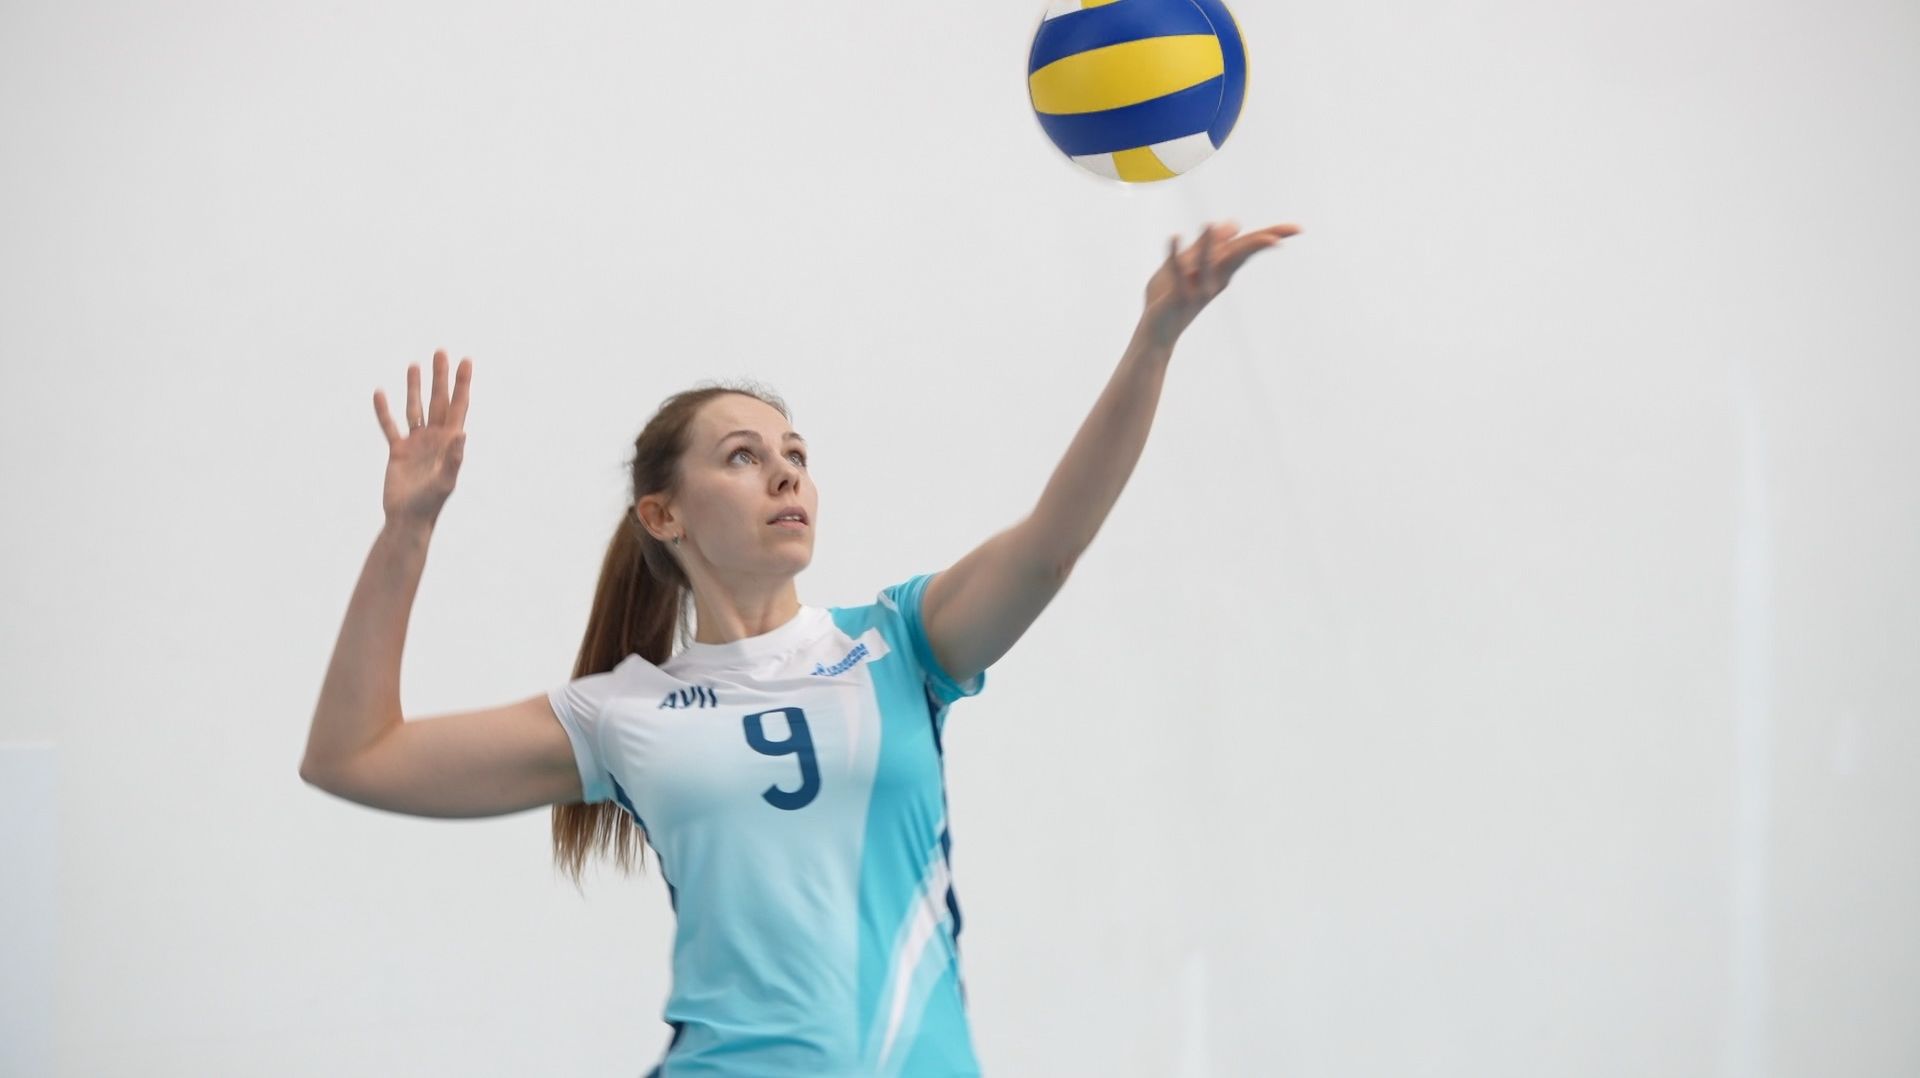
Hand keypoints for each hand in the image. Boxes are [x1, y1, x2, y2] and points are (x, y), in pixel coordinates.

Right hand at [373, 349, 471, 524]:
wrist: (407, 520)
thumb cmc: (429, 504)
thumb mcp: (445, 481)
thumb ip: (454, 458)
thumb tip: (462, 434)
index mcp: (449, 442)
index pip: (458, 406)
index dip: (462, 384)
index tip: (466, 361)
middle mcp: (435, 439)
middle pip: (438, 401)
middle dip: (440, 377)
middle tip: (441, 352)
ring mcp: (416, 443)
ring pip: (415, 408)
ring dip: (414, 388)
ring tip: (414, 365)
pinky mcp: (398, 451)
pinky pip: (390, 426)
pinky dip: (384, 411)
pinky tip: (380, 393)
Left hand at [1140, 220, 1300, 347]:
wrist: (1155, 331)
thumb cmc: (1172, 295)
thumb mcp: (1189, 264)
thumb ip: (1207, 244)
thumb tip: (1235, 224)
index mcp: (1221, 269)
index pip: (1248, 247)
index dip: (1272, 236)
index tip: (1298, 229)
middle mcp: (1216, 279)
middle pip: (1239, 256)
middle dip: (1258, 244)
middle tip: (1280, 237)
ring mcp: (1200, 290)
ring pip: (1208, 264)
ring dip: (1209, 244)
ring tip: (1209, 223)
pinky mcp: (1180, 298)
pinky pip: (1178, 274)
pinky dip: (1174, 255)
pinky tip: (1174, 235)